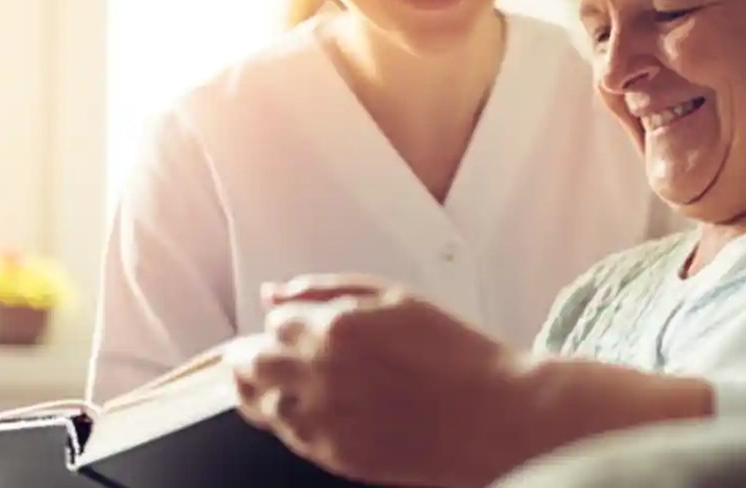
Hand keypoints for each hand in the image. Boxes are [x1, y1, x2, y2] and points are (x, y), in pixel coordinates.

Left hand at [230, 276, 534, 487]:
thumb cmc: (457, 353)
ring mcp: (324, 420)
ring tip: (279, 383)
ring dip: (262, 390)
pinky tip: (312, 409)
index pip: (276, 322)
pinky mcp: (335, 456)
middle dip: (248, 356)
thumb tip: (273, 294)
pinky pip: (289, 436)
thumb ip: (328, 289)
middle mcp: (320, 376)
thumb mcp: (397, 298)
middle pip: (250, 365)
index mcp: (336, 329)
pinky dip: (288, 421)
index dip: (283, 321)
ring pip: (259, 406)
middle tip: (255, 354)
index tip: (291, 324)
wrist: (497, 417)